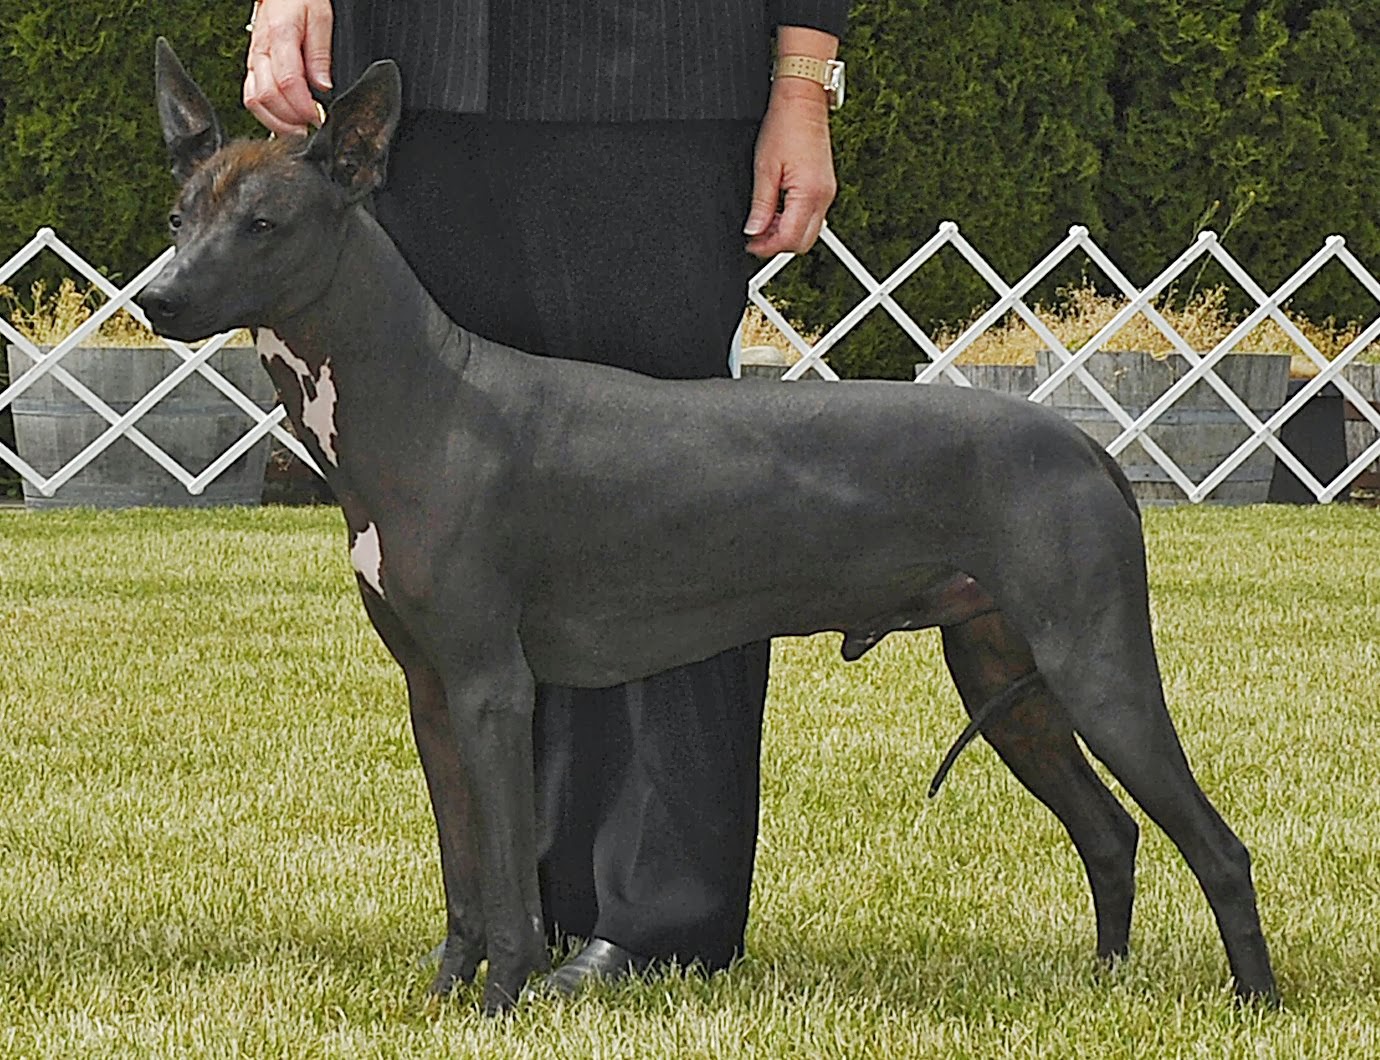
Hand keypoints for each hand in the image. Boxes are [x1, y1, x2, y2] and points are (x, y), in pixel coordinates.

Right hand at [243, 0, 334, 135]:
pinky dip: (266, 115)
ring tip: (298, 130)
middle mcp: (261, 51)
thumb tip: (323, 86)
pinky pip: (251, 97)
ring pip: (254, 100)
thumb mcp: (320, 19)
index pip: (287, 81)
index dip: (303, 106)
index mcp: (280, 36)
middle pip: (268, 96)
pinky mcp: (251, 69)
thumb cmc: (299, 0)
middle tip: (311, 127)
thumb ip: (321, 54)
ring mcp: (253, 61)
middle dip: (292, 119)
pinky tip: (283, 121)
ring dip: (277, 122)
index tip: (318, 118)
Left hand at [743, 78, 837, 257]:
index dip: (767, 246)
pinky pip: (812, 216)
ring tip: (764, 223)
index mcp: (809, 193)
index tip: (751, 243)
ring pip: (809, 231)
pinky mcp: (825, 188)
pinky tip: (778, 213)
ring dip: (786, 233)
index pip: (790, 238)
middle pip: (803, 242)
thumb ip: (761, 205)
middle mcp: (824, 196)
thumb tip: (754, 230)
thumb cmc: (785, 126)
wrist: (802, 102)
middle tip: (756, 238)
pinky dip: (794, 220)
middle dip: (778, 245)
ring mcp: (827, 193)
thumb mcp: (764, 169)